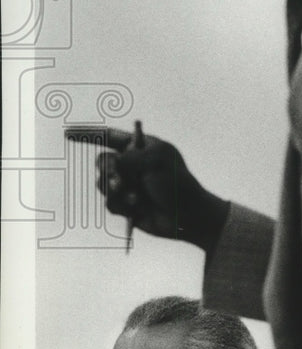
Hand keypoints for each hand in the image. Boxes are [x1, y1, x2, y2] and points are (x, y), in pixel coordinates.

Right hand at [64, 126, 228, 249]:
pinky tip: (137, 207)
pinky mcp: (126, 205)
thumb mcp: (156, 161)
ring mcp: (128, 185)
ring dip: (115, 189)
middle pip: (101, 162)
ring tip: (134, 195)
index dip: (87, 134)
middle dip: (107, 169)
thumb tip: (109, 167)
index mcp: (140, 147)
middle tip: (120, 177)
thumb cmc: (177, 183)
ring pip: (102, 184)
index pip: (109, 136)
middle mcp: (132, 164)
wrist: (187, 216)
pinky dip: (121, 204)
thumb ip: (128, 158)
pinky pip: (109, 203)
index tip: (67, 133)